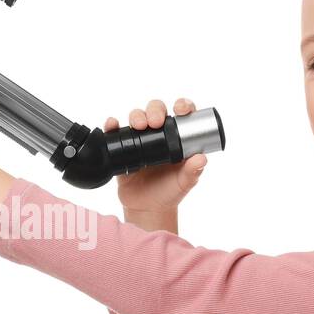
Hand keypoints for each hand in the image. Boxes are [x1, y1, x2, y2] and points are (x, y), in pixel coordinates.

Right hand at [106, 97, 207, 217]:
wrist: (147, 208)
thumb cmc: (169, 192)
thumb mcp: (184, 182)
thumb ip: (193, 171)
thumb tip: (201, 159)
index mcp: (177, 137)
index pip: (182, 114)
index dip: (182, 105)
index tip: (180, 109)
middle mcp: (159, 134)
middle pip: (156, 110)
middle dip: (155, 110)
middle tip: (155, 122)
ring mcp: (140, 140)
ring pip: (137, 116)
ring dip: (136, 115)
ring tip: (138, 126)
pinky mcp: (123, 148)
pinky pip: (116, 132)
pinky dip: (112, 125)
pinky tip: (112, 124)